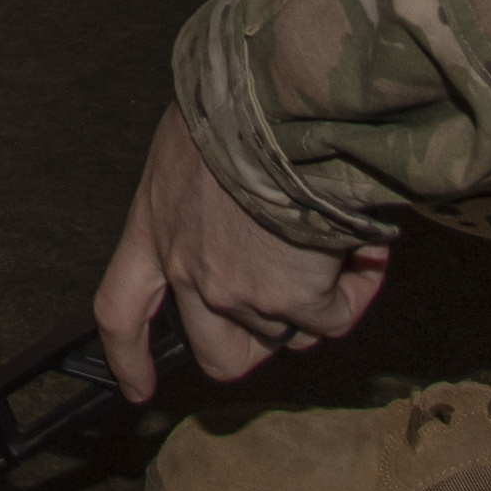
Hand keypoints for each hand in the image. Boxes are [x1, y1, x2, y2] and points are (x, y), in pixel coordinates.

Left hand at [92, 106, 389, 403]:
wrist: (279, 101)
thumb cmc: (237, 100)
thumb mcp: (193, 141)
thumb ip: (202, 191)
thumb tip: (240, 203)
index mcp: (153, 228)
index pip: (120, 311)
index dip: (128, 357)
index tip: (138, 390)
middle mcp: (186, 271)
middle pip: (218, 354)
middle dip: (261, 344)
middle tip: (297, 302)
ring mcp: (236, 292)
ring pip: (287, 332)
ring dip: (319, 296)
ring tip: (343, 236)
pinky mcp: (290, 299)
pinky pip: (332, 319)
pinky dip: (356, 291)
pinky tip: (370, 248)